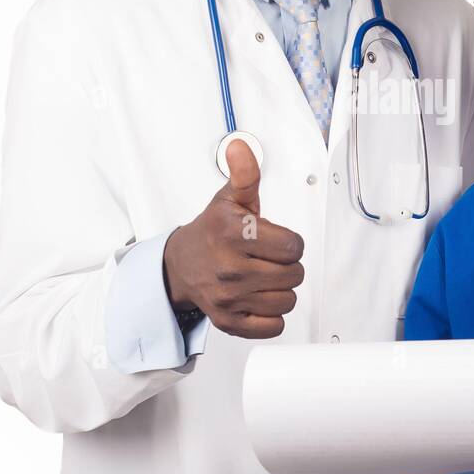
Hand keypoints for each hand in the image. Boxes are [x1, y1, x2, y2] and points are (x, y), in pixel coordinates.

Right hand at [163, 138, 304, 338]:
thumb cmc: (212, 231)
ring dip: (281, 289)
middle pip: (294, 274)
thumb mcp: (229, 199)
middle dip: (286, 265)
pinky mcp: (229, 321)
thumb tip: (240, 146)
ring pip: (287, 301)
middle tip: (267, 258)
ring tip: (264, 277)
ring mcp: (228, 297)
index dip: (290, 242)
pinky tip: (259, 299)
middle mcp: (229, 267)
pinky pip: (273, 327)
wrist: (180, 265)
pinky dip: (272, 316)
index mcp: (234, 234)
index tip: (274, 240)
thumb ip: (245, 174)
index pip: (293, 246)